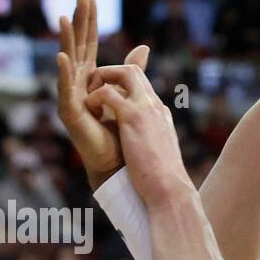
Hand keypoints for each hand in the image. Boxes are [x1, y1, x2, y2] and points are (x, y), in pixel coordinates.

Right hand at [56, 0, 150, 186]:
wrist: (118, 164)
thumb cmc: (121, 133)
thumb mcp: (129, 93)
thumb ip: (131, 71)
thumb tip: (143, 47)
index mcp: (91, 78)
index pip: (89, 43)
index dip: (89, 20)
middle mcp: (78, 84)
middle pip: (78, 46)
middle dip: (79, 21)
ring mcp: (72, 97)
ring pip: (69, 63)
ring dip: (66, 40)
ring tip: (63, 19)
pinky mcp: (70, 113)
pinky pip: (66, 90)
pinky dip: (64, 73)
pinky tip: (62, 56)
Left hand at [85, 64, 191, 205]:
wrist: (170, 189)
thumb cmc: (164, 179)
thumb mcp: (159, 152)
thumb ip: (152, 140)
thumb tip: (146, 147)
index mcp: (160, 114)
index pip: (142, 85)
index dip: (122, 84)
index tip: (107, 95)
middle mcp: (155, 106)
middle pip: (133, 71)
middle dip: (111, 72)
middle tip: (94, 88)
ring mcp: (145, 108)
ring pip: (124, 73)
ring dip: (102, 78)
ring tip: (90, 97)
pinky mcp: (133, 117)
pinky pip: (108, 92)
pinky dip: (95, 96)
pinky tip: (89, 110)